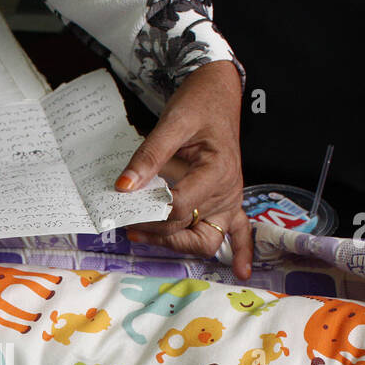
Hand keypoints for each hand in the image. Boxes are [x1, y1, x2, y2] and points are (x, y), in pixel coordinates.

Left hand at [116, 60, 253, 280]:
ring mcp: (231, 199)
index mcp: (217, 171)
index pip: (178, 207)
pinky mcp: (230, 200)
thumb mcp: (172, 122)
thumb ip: (149, 156)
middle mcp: (228, 190)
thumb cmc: (198, 103)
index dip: (148, 212)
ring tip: (145, 237)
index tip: (123, 208)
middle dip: (157, 232)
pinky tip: (241, 272)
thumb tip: (124, 187)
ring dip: (178, 245)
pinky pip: (240, 231)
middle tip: (127, 224)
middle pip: (189, 229)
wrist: (217, 92)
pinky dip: (241, 252)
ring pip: (207, 240)